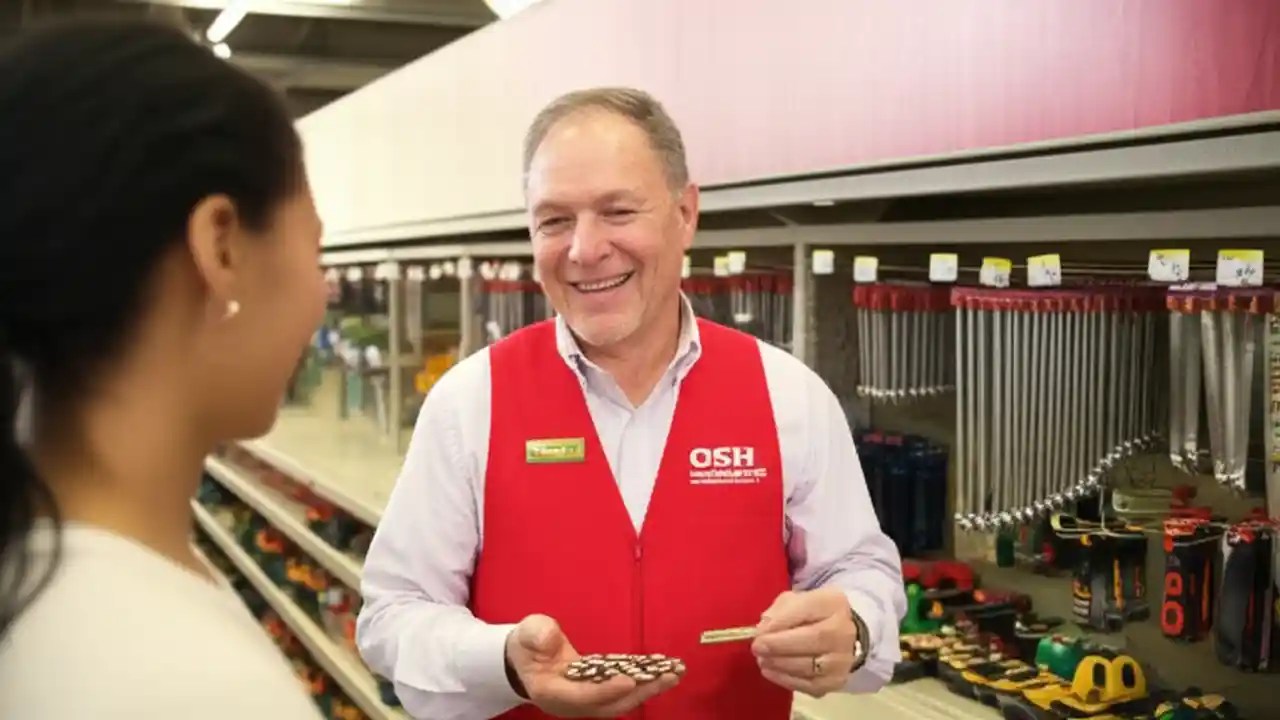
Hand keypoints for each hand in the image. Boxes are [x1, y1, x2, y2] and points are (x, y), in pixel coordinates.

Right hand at [505, 614, 679, 717]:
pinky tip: (663, 672)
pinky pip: (622, 694)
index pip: (582, 696)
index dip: (605, 690)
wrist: (525, 658)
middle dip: (640, 693)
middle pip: (609, 705)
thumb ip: (536, 634)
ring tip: (674, 674)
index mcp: (550, 692)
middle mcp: (571, 704)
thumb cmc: (528, 643)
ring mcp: (585, 703)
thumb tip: (549, 639)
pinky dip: (643, 685)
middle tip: (668, 677)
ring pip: (620, 702)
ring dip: (648, 690)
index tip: (629, 681)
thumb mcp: (528, 633)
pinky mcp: (597, 696)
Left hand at [751, 589, 857, 697]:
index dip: (781, 620)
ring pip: (811, 664)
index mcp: (833, 603)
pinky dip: (786, 679)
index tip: (759, 630)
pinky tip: (770, 671)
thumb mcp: (795, 602)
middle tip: (757, 647)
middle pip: (814, 638)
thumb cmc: (811, 616)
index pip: (808, 608)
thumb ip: (780, 610)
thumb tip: (763, 628)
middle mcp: (844, 631)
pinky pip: (810, 684)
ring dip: (780, 663)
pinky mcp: (836, 681)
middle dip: (779, 644)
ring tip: (762, 659)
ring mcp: (843, 659)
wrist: (839, 639)